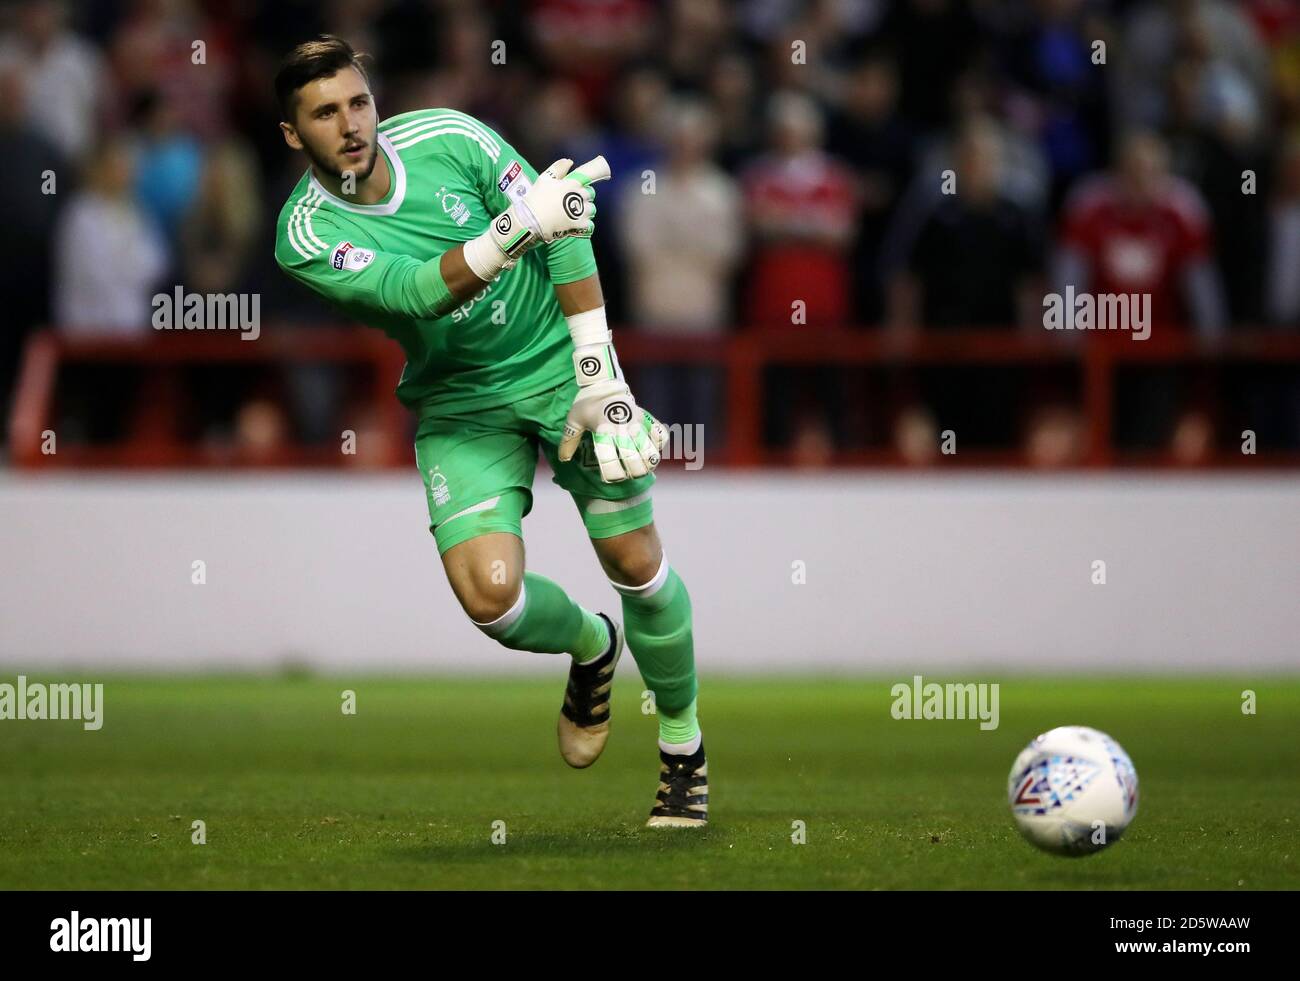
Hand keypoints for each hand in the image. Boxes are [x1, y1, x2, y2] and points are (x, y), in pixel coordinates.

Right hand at [491, 156, 608, 259]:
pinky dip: (584, 225)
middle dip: (583, 198)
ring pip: (591, 209)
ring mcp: (581, 211)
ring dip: (585, 211)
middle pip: (590, 195)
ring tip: (573, 215)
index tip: (594, 181)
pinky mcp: (581, 225)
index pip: (590, 177)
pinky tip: (575, 225)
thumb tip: (570, 161)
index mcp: (572, 183)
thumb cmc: (536, 198)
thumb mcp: (544, 179)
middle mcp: (579, 195)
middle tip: (572, 203)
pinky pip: (590, 224)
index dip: (592, 179)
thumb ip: (558, 168)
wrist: (531, 221)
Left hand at [557, 378, 668, 482]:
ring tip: (641, 466)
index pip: (611, 462)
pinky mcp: (648, 418)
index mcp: (603, 431)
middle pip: (635, 462)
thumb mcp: (573, 420)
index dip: (612, 476)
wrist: (604, 384)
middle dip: (632, 473)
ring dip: (647, 464)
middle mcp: (623, 429)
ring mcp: (638, 423)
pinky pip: (661, 436)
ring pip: (651, 452)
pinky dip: (658, 446)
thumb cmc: (587, 405)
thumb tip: (564, 460)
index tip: (610, 478)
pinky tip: (650, 449)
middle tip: (628, 473)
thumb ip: (568, 441)